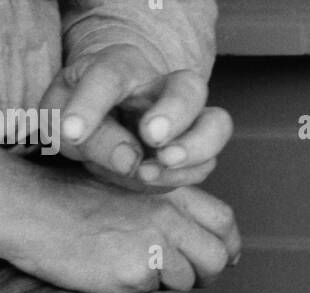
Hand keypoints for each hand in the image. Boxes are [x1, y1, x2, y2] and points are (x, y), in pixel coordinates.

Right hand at [0, 159, 240, 292]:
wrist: (29, 208)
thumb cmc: (74, 202)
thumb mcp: (129, 192)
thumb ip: (170, 212)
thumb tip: (221, 251)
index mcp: (167, 190)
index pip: (224, 220)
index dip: (228, 246)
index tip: (223, 259)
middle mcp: (166, 213)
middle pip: (217, 257)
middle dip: (207, 274)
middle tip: (186, 277)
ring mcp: (153, 241)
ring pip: (189, 280)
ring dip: (170, 284)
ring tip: (136, 267)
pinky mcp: (136, 269)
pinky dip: (143, 290)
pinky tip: (116, 272)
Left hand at [42, 44, 232, 189]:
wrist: (100, 124)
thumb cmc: (78, 115)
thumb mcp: (62, 122)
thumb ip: (90, 137)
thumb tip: (132, 160)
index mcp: (120, 67)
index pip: (110, 75)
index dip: (91, 104)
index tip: (72, 131)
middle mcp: (162, 87)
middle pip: (189, 87)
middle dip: (175, 112)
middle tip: (152, 137)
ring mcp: (186, 120)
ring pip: (216, 124)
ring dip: (195, 150)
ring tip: (160, 165)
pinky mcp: (195, 151)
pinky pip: (206, 163)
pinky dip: (183, 176)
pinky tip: (151, 178)